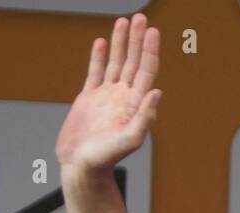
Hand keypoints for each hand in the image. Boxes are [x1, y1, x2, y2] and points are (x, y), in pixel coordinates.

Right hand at [56, 14, 160, 171]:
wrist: (82, 166)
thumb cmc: (106, 158)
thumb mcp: (129, 139)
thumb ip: (144, 117)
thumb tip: (157, 93)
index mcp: (135, 105)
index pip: (146, 71)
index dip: (150, 50)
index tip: (153, 31)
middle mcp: (123, 97)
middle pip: (133, 62)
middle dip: (137, 40)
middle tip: (141, 18)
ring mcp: (107, 96)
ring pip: (116, 63)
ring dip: (121, 43)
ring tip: (124, 22)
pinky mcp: (89, 99)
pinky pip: (96, 72)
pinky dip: (99, 57)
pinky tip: (103, 43)